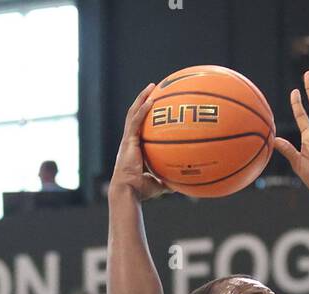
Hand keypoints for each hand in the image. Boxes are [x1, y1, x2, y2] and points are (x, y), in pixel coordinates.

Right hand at [109, 84, 167, 201]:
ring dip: (142, 98)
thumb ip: (167, 182)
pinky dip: (142, 110)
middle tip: (153, 89)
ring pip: (133, 113)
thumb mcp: (158, 185)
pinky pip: (136, 121)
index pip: (139, 128)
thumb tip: (180, 185)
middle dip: (143, 100)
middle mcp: (130, 141)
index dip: (145, 116)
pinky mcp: (128, 141)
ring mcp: (128, 140)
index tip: (155, 106)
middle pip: (135, 115)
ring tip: (151, 87)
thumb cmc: (140, 192)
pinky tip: (151, 100)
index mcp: (134, 149)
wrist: (128, 192)